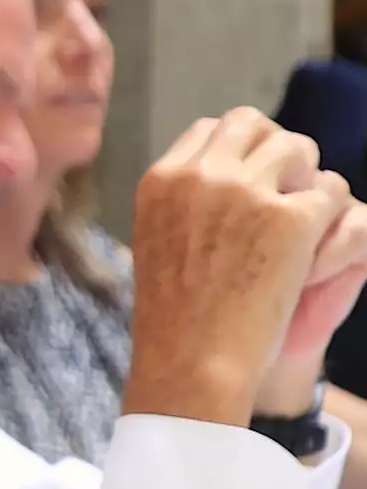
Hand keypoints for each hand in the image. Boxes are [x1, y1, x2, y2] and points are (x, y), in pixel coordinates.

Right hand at [125, 110, 351, 424]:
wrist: (191, 364)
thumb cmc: (174, 318)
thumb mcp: (156, 242)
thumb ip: (187, 200)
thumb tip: (228, 169)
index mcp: (161, 181)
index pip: (212, 129)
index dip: (240, 151)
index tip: (250, 183)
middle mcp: (200, 177)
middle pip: (254, 124)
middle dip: (276, 152)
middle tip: (282, 193)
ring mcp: (246, 194)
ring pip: (299, 148)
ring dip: (306, 179)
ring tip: (297, 224)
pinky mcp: (290, 218)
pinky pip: (331, 190)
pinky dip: (330, 217)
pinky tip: (310, 251)